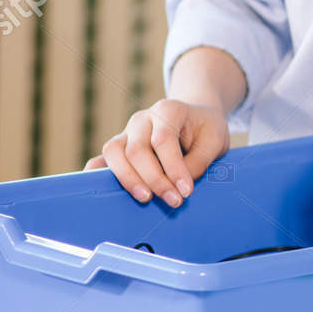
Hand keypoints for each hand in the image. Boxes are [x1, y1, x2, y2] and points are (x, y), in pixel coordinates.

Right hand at [84, 100, 229, 206]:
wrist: (195, 118)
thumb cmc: (205, 130)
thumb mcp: (215, 140)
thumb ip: (199, 161)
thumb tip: (178, 186)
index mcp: (168, 110)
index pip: (163, 140)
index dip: (173, 167)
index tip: (186, 190)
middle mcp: (143, 119)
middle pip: (137, 150)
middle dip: (155, 179)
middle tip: (174, 201)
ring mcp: (127, 132)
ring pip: (114, 152)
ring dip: (128, 178)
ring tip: (146, 198)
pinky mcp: (120, 147)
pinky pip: (101, 158)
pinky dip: (97, 173)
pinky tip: (104, 189)